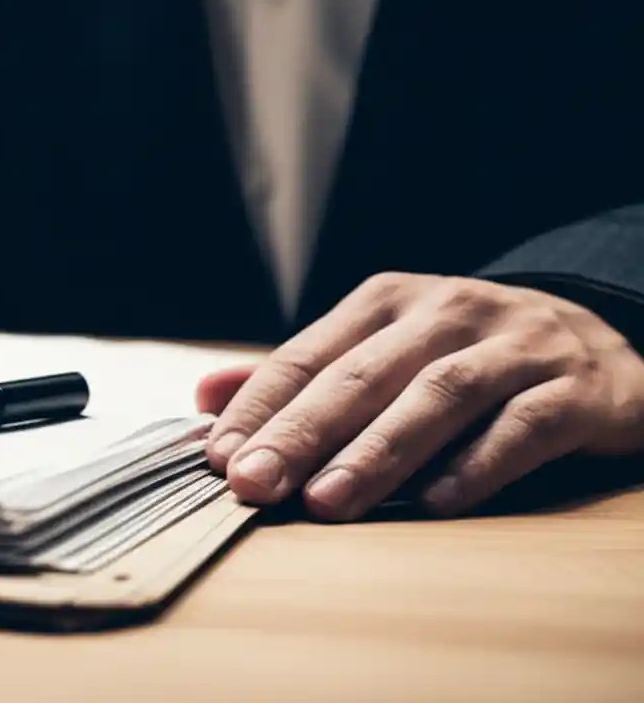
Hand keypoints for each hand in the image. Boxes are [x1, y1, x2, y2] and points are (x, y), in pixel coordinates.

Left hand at [197, 272, 643, 518]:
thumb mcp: (380, 347)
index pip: (309, 354)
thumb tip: (204, 396)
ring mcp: (517, 346)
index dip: (261, 406)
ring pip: (439, 396)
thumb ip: (298, 375)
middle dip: (302, 432)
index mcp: (388, 301)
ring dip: (378, 451)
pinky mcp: (576, 389)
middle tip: (255, 484)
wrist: (599, 337)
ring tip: (327, 501)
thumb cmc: (464, 353)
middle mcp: (448, 312)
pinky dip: (479, 463)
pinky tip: (437, 502)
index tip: (220, 458)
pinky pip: (525, 425)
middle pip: (363, 374)